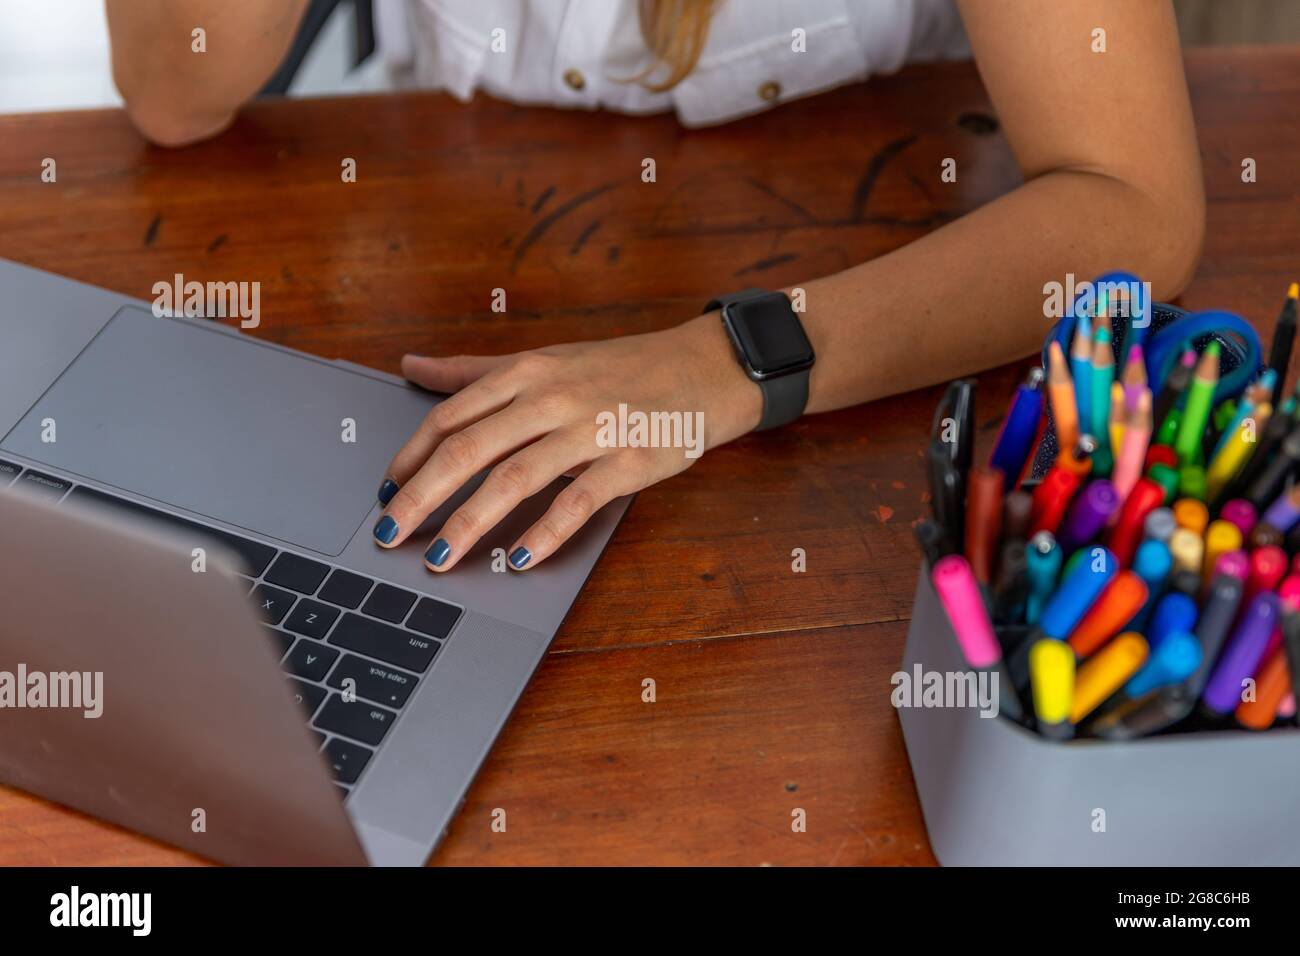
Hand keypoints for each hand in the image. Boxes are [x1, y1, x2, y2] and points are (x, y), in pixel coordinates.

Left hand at [372, 313, 761, 570]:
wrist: (703, 368)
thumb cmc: (619, 369)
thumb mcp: (544, 360)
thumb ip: (475, 371)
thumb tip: (411, 367)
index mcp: (526, 373)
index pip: (451, 417)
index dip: (411, 457)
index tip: (385, 492)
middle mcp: (551, 397)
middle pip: (470, 449)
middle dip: (422, 496)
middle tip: (390, 535)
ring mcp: (590, 429)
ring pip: (514, 478)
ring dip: (469, 522)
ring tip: (439, 558)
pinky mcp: (628, 460)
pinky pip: (577, 501)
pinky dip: (544, 533)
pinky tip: (518, 559)